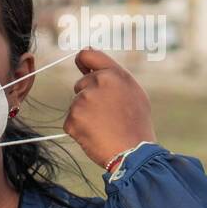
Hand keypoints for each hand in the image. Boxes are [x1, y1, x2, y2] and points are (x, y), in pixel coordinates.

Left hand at [63, 47, 156, 168]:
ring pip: (76, 104)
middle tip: (107, 114)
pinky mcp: (72, 119)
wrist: (133, 152)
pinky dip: (79, 129)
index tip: (82, 65)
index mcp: (114, 75)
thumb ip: (112, 76)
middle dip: (89, 96)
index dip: (82, 60)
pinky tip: (95, 134)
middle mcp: (97, 83)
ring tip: (104, 126)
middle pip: (80, 84)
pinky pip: (71, 121)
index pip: (88, 55)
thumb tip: (87, 59)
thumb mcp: (132, 91)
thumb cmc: (136, 123)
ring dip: (85, 114)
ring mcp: (82, 101)